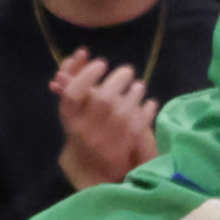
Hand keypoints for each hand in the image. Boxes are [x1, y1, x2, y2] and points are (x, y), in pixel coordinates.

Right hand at [55, 51, 158, 189]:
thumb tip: (83, 52)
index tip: (101, 62)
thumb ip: (74, 78)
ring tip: (139, 85)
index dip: (87, 76)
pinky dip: (146, 111)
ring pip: (122, 113)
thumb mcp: (74, 105)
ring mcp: (102, 142)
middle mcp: (83, 130)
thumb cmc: (83, 125)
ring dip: (134, 94)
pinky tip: (151, 103)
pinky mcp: (120, 150)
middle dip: (118, 81)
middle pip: (102, 101)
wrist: (90, 167)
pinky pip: (137, 127)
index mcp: (68, 117)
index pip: (73, 93)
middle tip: (128, 70)